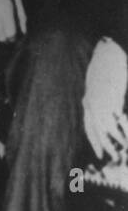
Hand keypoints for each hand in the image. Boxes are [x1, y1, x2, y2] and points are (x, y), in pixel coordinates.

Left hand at [83, 38, 127, 161]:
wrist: (108, 54)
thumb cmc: (104, 67)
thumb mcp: (98, 83)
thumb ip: (98, 97)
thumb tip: (103, 106)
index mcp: (88, 100)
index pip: (89, 125)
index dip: (94, 138)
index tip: (99, 151)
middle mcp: (91, 104)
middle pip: (94, 129)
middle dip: (100, 143)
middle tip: (106, 156)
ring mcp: (100, 102)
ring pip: (104, 128)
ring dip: (111, 142)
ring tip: (118, 153)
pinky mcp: (110, 99)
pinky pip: (114, 119)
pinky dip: (119, 131)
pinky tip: (124, 139)